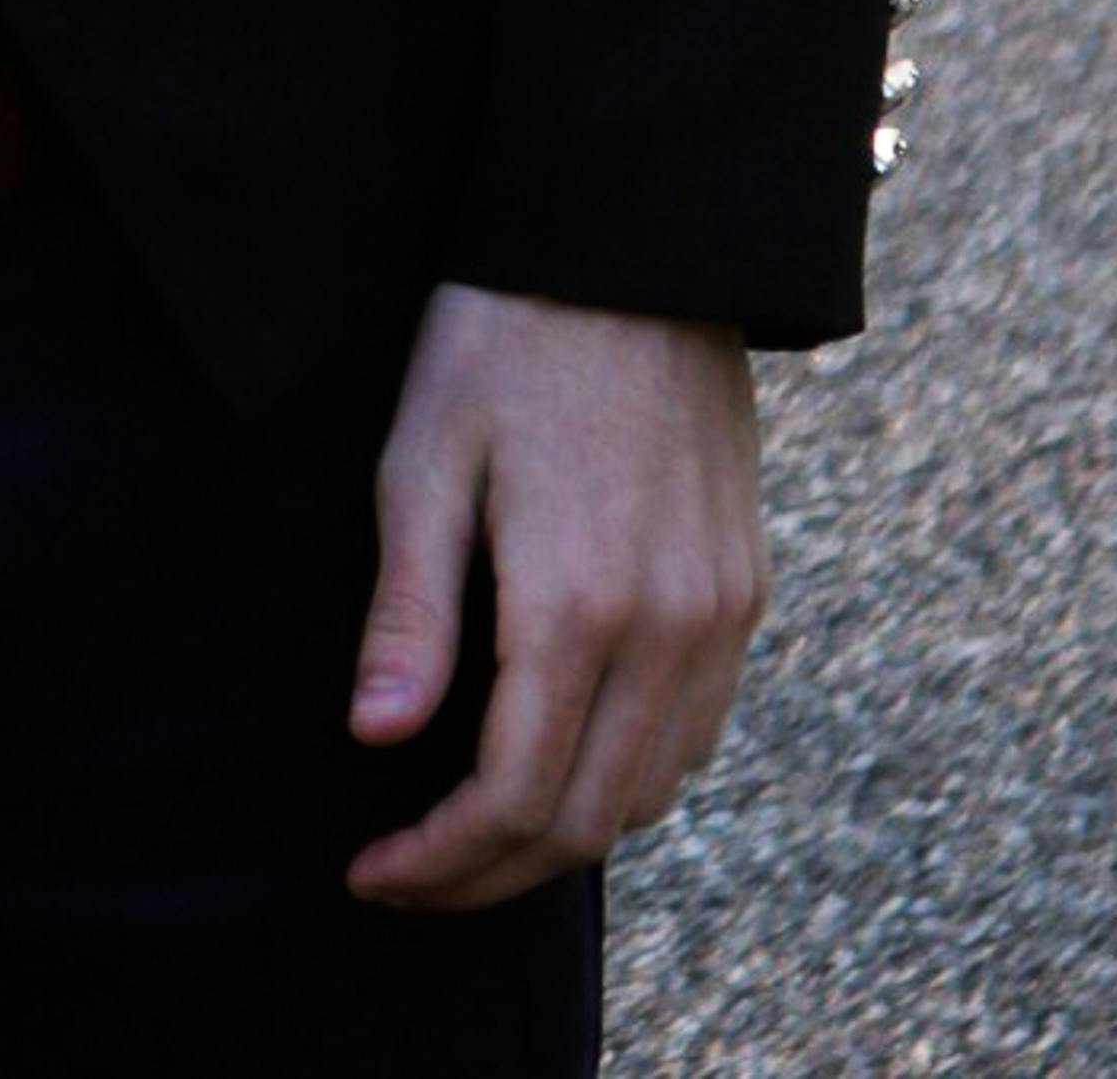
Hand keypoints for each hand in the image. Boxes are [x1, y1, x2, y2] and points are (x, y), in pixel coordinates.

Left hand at [343, 282, 764, 910]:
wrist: (634, 242)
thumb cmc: (505, 335)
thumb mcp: (425, 456)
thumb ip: (411, 610)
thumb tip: (376, 740)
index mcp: (577, 601)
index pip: (513, 799)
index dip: (440, 861)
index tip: (371, 873)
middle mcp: (669, 627)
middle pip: (586, 823)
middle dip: (491, 872)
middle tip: (410, 872)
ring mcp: (721, 612)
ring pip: (650, 792)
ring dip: (562, 833)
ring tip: (472, 825)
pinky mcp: (745, 587)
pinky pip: (695, 731)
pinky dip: (628, 775)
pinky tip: (562, 751)